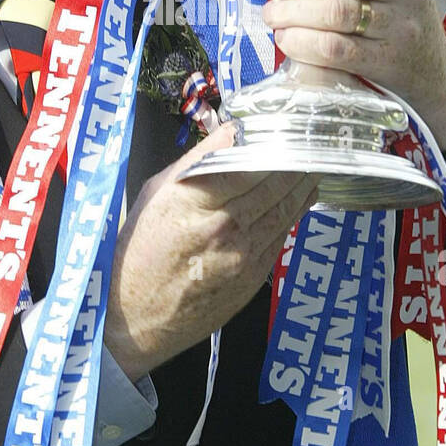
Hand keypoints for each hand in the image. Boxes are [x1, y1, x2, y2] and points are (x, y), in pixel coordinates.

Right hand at [105, 122, 318, 378]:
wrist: (135, 321)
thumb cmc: (137, 252)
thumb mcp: (153, 195)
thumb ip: (194, 164)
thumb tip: (229, 133)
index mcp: (190, 201)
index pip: (242, 158)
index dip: (264, 138)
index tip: (274, 124)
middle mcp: (221, 225)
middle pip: (273, 180)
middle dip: (292, 156)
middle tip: (304, 138)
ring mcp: (242, 253)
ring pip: (285, 206)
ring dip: (302, 181)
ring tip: (310, 162)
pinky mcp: (254, 275)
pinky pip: (282, 233)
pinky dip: (295, 210)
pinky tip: (300, 196)